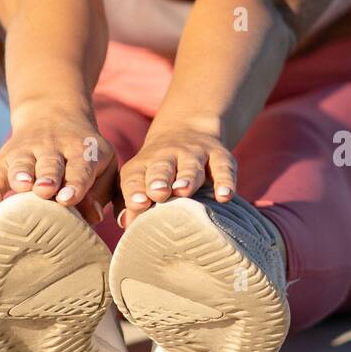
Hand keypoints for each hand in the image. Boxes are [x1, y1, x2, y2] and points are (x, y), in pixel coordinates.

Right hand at [0, 106, 118, 226]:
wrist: (52, 115)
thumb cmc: (83, 156)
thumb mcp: (101, 165)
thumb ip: (99, 192)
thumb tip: (93, 218)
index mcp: (82, 150)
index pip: (80, 167)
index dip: (75, 183)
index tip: (68, 199)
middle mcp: (53, 147)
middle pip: (50, 163)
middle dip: (47, 177)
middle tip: (45, 190)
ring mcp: (27, 151)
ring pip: (22, 164)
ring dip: (20, 176)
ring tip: (21, 187)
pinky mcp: (5, 158)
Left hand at [117, 120, 237, 228]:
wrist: (186, 128)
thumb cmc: (157, 171)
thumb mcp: (141, 179)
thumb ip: (131, 202)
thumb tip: (125, 223)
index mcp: (143, 164)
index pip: (135, 176)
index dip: (135, 190)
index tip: (138, 203)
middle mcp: (167, 156)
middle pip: (162, 167)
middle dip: (159, 179)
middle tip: (157, 192)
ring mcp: (194, 154)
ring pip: (191, 166)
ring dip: (187, 178)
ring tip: (184, 191)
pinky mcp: (219, 155)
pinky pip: (223, 167)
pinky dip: (225, 181)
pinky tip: (224, 196)